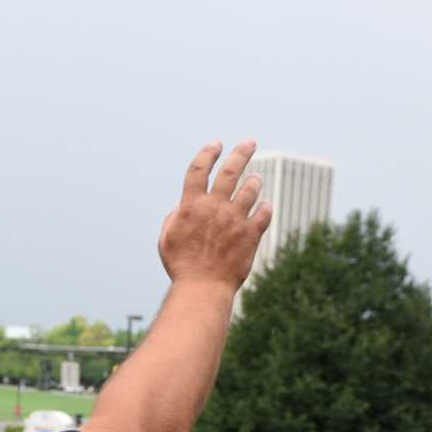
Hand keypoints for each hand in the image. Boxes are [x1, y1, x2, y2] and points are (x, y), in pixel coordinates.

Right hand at [158, 140, 272, 292]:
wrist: (202, 289)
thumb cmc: (181, 266)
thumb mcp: (166, 239)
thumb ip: (175, 216)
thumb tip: (185, 204)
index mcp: (192, 205)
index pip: (199, 169)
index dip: (207, 153)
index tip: (216, 144)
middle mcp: (215, 207)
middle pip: (230, 170)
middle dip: (241, 152)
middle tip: (249, 142)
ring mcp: (235, 220)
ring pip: (251, 189)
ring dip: (254, 181)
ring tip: (256, 179)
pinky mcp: (251, 235)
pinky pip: (264, 214)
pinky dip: (265, 208)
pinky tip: (264, 207)